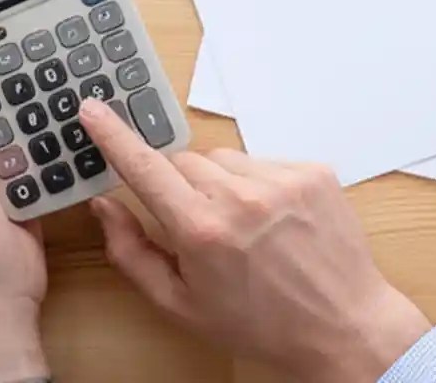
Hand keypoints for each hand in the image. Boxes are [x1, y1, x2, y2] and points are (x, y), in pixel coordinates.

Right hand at [81, 98, 431, 382]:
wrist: (343, 327)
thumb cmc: (260, 325)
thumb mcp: (181, 305)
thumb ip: (133, 253)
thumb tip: (105, 206)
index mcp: (200, 230)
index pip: (144, 167)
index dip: (113, 136)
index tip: (92, 109)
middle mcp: (240, 196)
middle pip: (184, 162)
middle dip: (180, 186)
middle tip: (199, 226)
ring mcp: (281, 180)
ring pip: (225, 160)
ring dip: (223, 185)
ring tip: (246, 229)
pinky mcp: (313, 172)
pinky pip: (266, 162)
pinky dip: (261, 185)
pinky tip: (276, 223)